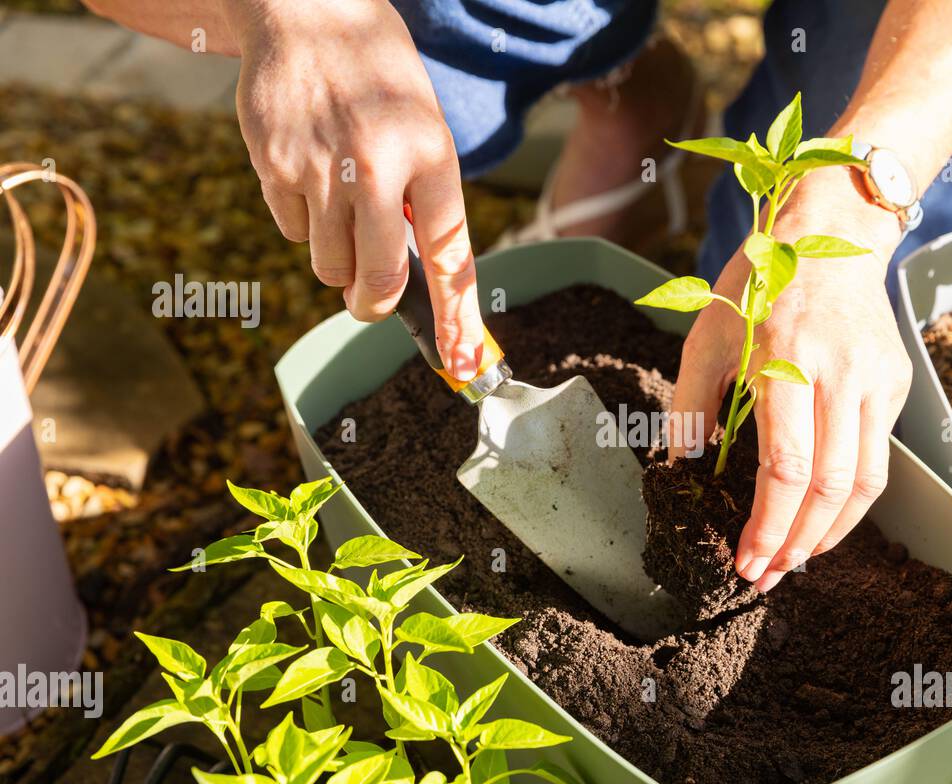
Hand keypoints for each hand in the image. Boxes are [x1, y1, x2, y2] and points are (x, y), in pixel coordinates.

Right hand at [222, 0, 483, 378]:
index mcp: (432, 154)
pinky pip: (292, 230)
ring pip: (328, 266)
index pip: (452, 257)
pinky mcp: (273, 164)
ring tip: (340, 205)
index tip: (460, 362)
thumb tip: (419, 275)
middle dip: (375, 304)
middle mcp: (379, 166)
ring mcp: (321, 168)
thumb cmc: (377, 76)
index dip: (456, 318)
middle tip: (371, 300)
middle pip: (379, 282)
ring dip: (337, 258)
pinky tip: (308, 173)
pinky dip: (302, 220)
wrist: (306, 9)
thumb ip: (425, 196)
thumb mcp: (423, 124)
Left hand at [670, 170, 912, 592]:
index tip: (747, 561)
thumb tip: (681, 472)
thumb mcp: (707, 336)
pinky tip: (819, 516)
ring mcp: (877, 381)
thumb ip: (689, 408)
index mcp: (788, 360)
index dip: (768, 526)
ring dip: (830, 534)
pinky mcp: (894, 386)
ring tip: (795, 558)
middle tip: (767, 574)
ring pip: (866, 484)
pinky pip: (876, 458)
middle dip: (797, 544)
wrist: (832, 233)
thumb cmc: (760, 283)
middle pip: (832, 489)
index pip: (787, 468)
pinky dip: (850, 501)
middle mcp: (842, 374)